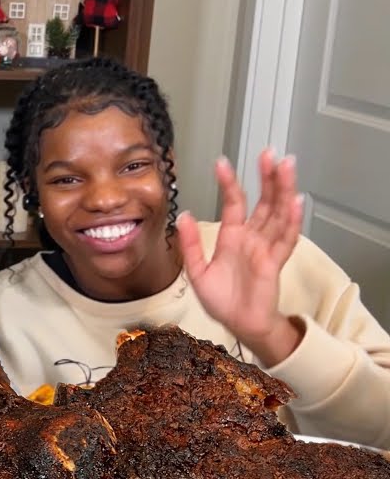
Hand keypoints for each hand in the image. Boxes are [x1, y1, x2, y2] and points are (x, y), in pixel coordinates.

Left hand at [176, 148, 305, 365]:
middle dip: (267, 178)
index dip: (229, 183)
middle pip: (264, 202)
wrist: (238, 325)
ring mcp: (266, 248)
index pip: (234, 203)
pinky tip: (296, 202)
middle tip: (269, 153)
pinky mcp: (275, 263)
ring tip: (286, 167)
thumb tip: (183, 216)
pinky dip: (292, 220)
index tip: (222, 162)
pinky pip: (286, 239)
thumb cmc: (221, 300)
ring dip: (283, 190)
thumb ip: (190, 244)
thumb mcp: (197, 271)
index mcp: (232, 237)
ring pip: (278, 213)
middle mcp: (252, 238)